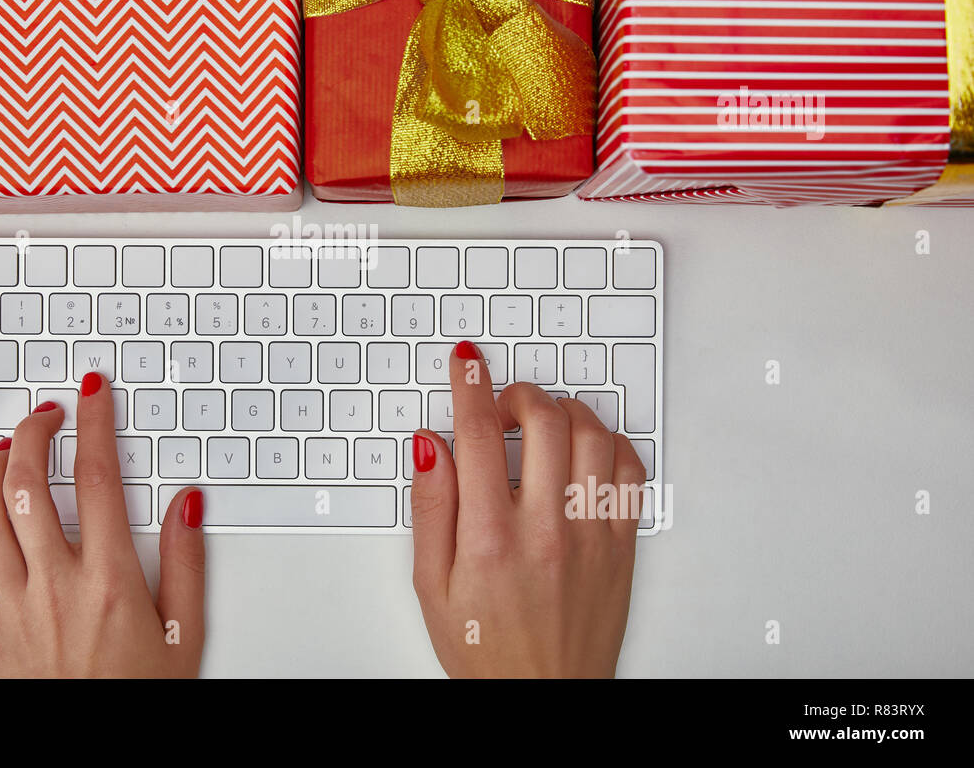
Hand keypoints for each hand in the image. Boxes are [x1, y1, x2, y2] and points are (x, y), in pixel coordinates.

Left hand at [0, 372, 204, 676]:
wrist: (91, 756)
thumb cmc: (138, 698)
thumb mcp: (186, 634)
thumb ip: (188, 563)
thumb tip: (187, 505)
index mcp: (111, 579)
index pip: (96, 478)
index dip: (93, 425)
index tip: (91, 396)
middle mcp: (56, 585)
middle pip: (28, 484)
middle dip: (33, 433)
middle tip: (46, 414)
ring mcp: (14, 605)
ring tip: (4, 447)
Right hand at [409, 341, 644, 677]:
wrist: (544, 699)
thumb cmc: (486, 648)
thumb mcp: (431, 585)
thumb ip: (430, 509)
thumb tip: (429, 447)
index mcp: (489, 538)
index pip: (479, 434)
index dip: (469, 384)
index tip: (465, 361)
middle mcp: (545, 530)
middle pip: (542, 420)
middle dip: (518, 393)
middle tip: (502, 402)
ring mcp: (590, 535)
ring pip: (592, 435)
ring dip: (563, 411)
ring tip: (541, 423)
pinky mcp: (621, 545)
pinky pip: (631, 471)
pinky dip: (610, 442)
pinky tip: (584, 449)